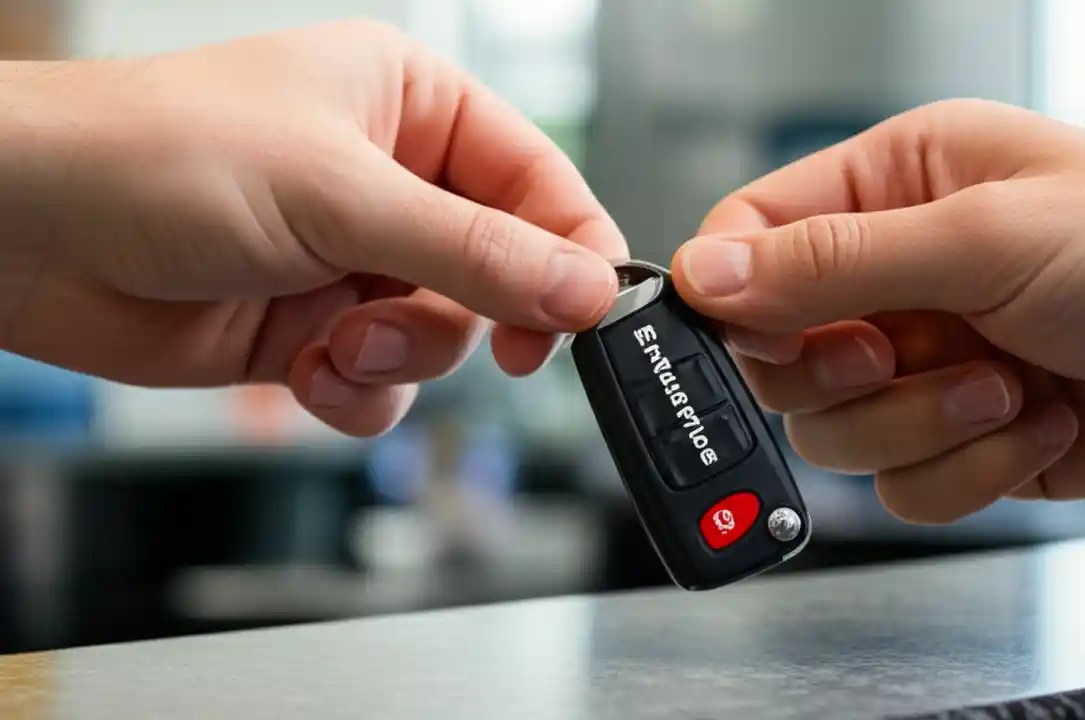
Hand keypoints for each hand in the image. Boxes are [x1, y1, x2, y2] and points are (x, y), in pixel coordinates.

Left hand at [0, 19, 623, 435]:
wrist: (28, 233)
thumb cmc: (157, 156)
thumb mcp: (340, 194)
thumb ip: (475, 251)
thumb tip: (586, 289)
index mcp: (413, 108)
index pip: (538, 182)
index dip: (571, 250)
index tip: (587, 314)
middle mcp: (393, 184)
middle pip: (501, 271)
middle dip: (473, 314)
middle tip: (477, 342)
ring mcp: (354, 261)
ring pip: (445, 336)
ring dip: (401, 354)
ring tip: (337, 341)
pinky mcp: (315, 330)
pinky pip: (385, 383)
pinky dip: (357, 391)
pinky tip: (306, 370)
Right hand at [672, 99, 1084, 522]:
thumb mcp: (987, 239)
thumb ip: (834, 262)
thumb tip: (707, 275)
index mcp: (896, 184)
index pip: (753, 235)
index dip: (736, 297)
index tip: (759, 337)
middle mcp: (901, 272)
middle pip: (779, 353)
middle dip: (847, 375)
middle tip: (907, 352)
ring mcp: (930, 359)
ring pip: (838, 430)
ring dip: (922, 424)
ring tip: (1007, 388)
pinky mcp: (963, 435)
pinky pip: (902, 484)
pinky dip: (968, 469)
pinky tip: (1039, 425)